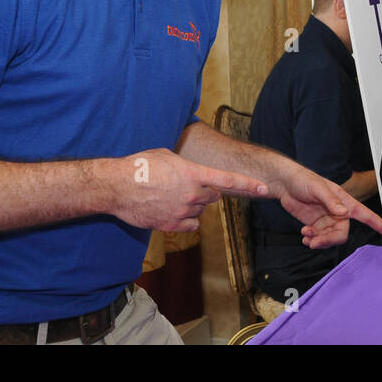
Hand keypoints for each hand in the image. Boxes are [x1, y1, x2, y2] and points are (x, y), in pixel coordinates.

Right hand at [108, 148, 266, 232]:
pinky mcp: (171, 225)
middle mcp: (192, 194)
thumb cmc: (140, 166)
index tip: (264, 189)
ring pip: (200, 211)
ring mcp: (182, 211)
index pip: (228, 180)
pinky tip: (169, 210)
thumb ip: (186, 166)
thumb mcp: (167, 156)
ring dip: (192, 205)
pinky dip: (185, 220)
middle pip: (213, 196)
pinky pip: (190, 225)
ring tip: (169, 195)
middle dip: (206, 191)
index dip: (248, 185)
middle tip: (186, 185)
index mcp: (194, 174)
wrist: (117, 187)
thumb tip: (191, 170)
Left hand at [274, 165, 381, 249]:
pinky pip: (319, 239)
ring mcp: (326, 219)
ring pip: (330, 239)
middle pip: (342, 234)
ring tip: (306, 235)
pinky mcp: (315, 224)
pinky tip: (304, 235)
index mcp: (344, 202)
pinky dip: (312, 240)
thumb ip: (331, 201)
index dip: (380, 224)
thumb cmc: (303, 179)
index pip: (366, 215)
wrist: (285, 183)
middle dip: (329, 240)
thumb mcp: (317, 187)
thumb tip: (343, 213)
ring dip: (319, 241)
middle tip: (315, 241)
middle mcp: (338, 212)